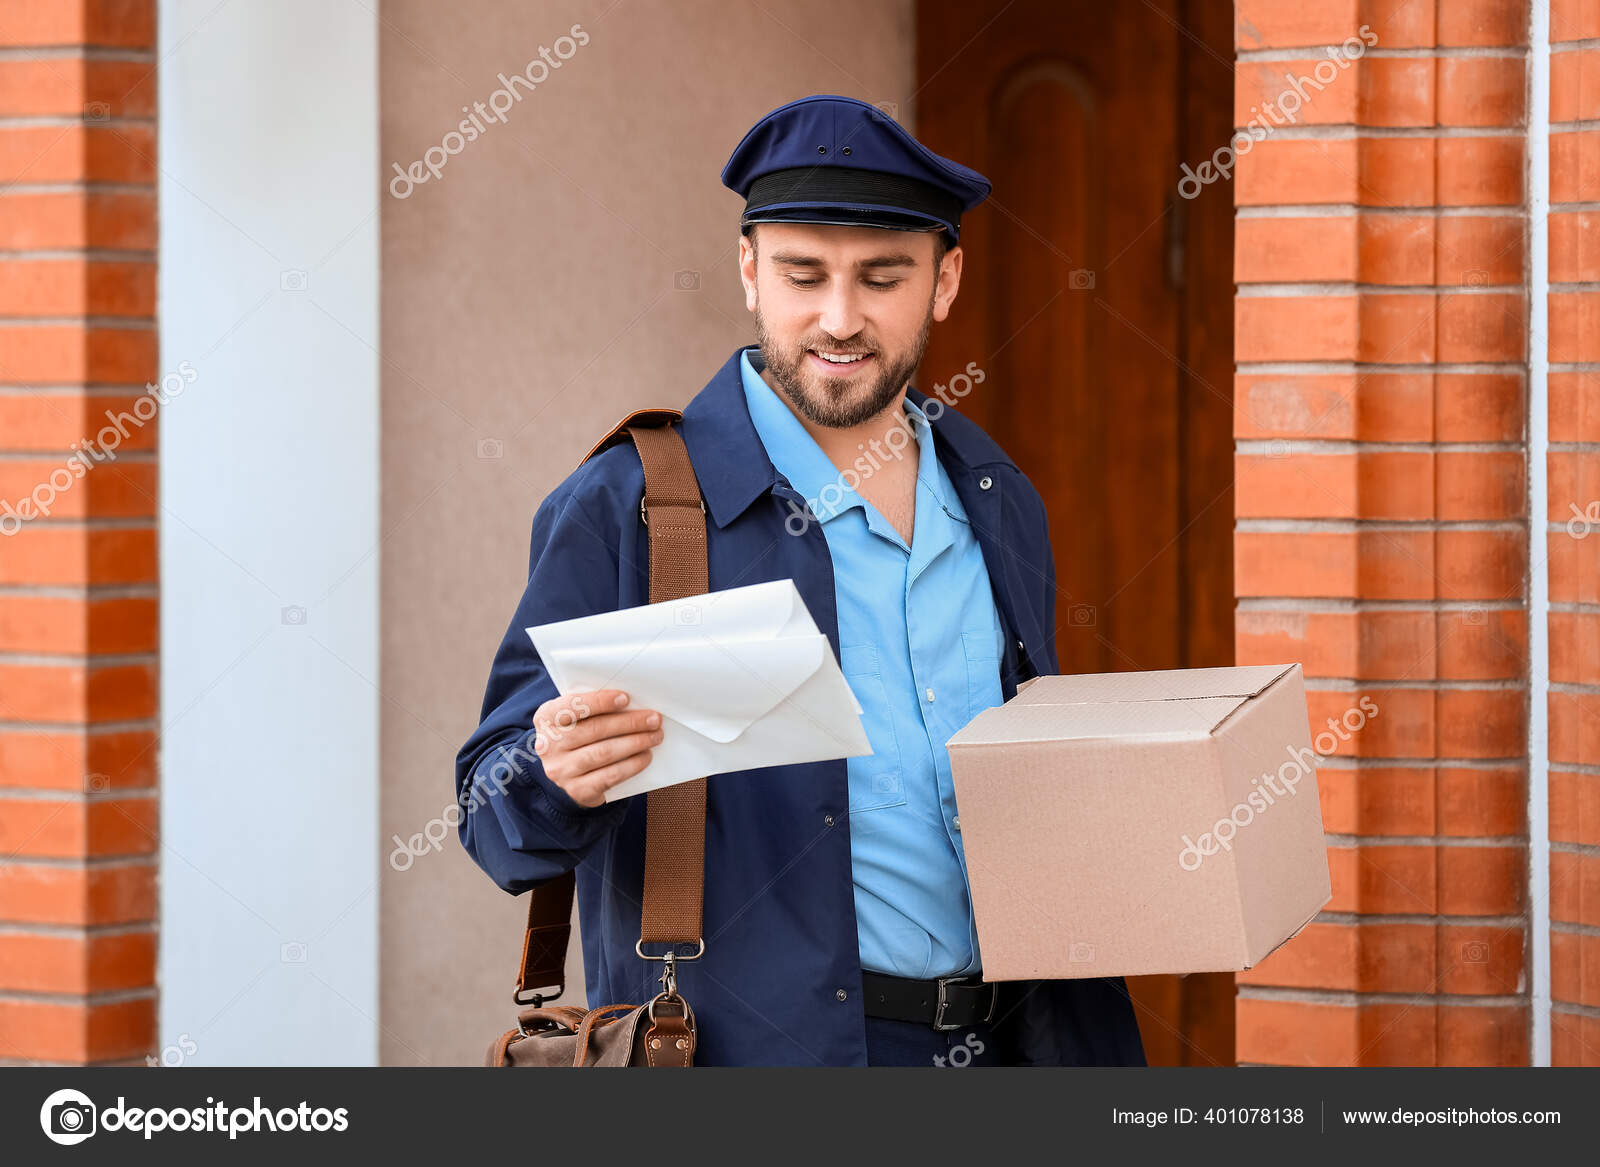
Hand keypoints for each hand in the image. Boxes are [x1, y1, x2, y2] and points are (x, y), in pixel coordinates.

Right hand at [532, 689, 662, 807]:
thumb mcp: (576, 717)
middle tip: (654, 719)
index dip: (600, 701)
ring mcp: (561, 770)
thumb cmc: (579, 734)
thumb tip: (633, 702)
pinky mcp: (577, 790)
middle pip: (594, 730)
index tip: (626, 698)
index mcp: (546, 717)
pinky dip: (631, 765)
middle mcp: (549, 745)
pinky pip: (609, 776)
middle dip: (629, 723)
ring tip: (655, 736)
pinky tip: (646, 756)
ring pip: (603, 753)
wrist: (567, 772)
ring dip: (635, 743)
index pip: (572, 706)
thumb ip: (593, 707)